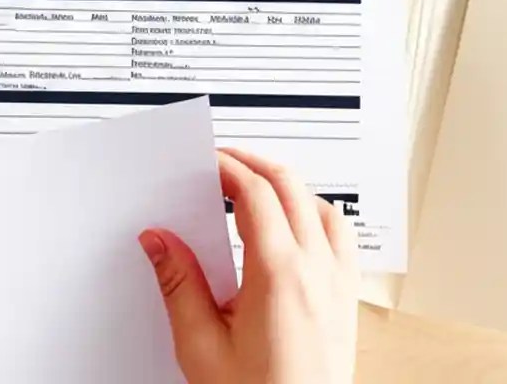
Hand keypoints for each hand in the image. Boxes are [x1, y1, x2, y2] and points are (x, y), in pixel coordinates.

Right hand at [139, 148, 359, 383]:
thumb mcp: (201, 345)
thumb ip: (179, 284)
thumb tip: (158, 241)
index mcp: (280, 274)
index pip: (254, 193)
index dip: (227, 167)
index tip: (206, 162)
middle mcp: (318, 271)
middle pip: (291, 187)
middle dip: (254, 163)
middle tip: (224, 161)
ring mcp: (339, 284)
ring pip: (321, 206)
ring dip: (288, 185)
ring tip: (256, 185)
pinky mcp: (347, 300)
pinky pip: (341, 236)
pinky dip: (316, 213)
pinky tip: (297, 224)